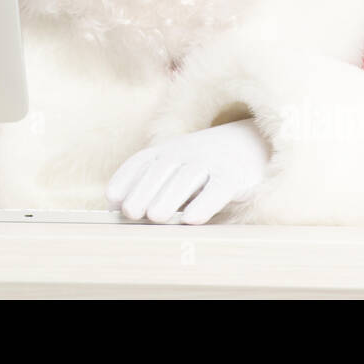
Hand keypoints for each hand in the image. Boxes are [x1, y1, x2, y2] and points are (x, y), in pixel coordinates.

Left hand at [106, 118, 270, 223]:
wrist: (252, 144)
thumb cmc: (204, 165)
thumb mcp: (177, 167)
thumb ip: (153, 185)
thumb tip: (121, 208)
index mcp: (168, 150)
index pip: (142, 161)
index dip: (126, 179)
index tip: (112, 199)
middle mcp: (186, 153)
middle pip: (162, 169)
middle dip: (144, 191)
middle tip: (131, 213)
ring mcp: (210, 162)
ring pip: (187, 177)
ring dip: (169, 197)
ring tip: (154, 217)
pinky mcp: (233, 177)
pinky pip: (218, 189)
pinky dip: (205, 203)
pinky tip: (192, 219)